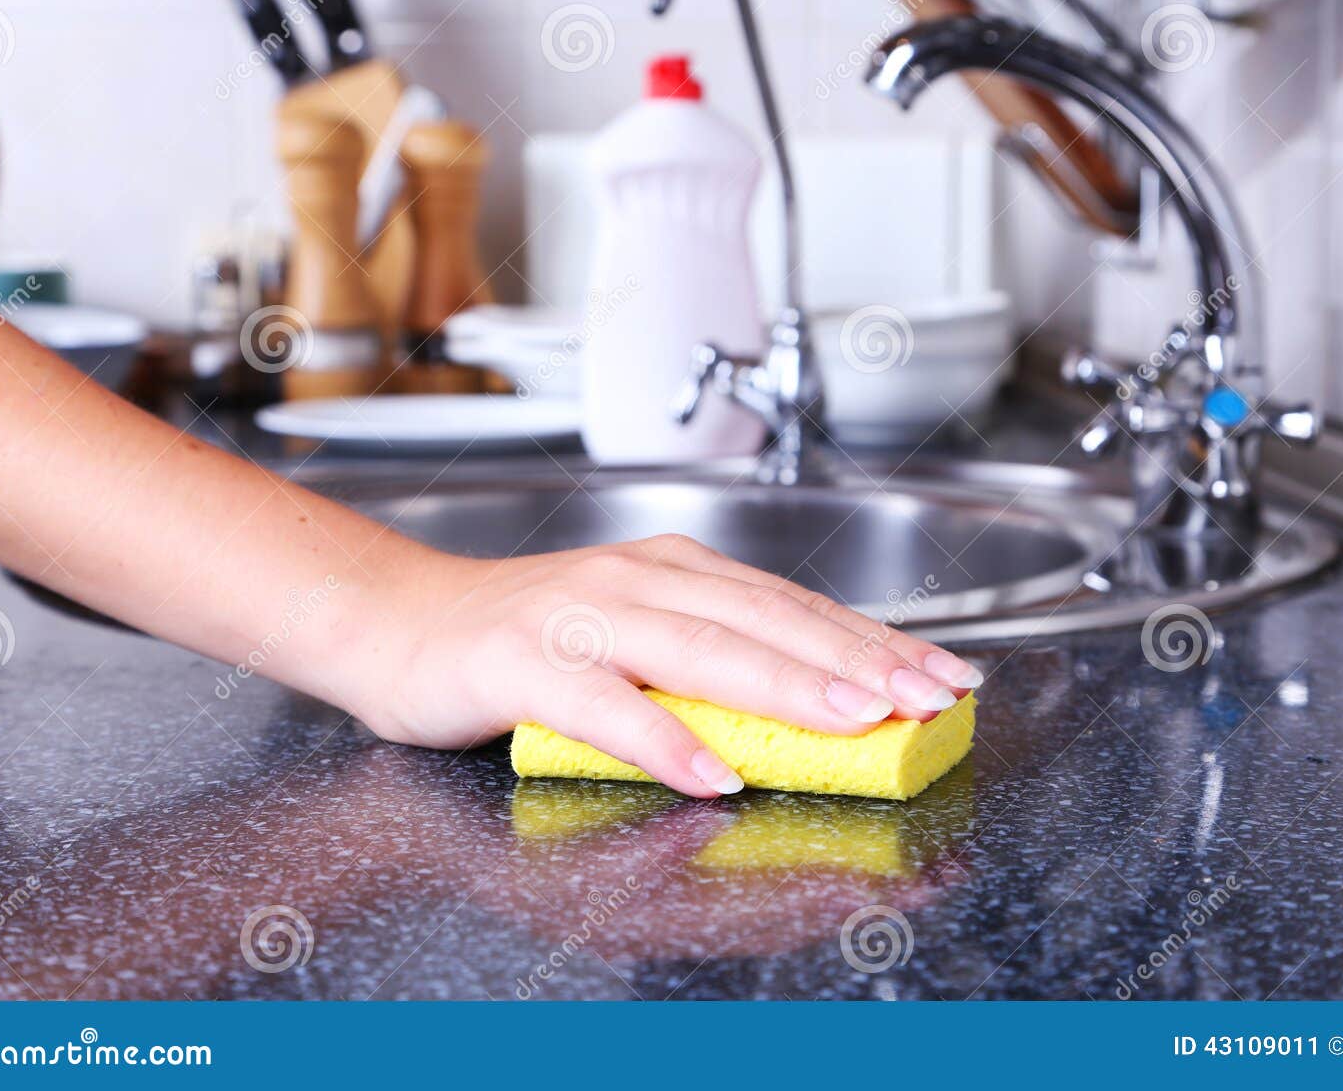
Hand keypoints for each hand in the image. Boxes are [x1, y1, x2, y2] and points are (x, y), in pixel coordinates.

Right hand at [347, 534, 983, 797]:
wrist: (399, 621)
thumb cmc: (525, 637)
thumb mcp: (634, 633)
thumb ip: (711, 658)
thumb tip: (818, 701)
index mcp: (675, 569)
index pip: (793, 605)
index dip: (874, 639)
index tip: (944, 674)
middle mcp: (638, 579)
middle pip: (765, 619)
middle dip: (857, 660)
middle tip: (928, 698)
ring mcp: (581, 618)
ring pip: (701, 650)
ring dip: (786, 685)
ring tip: (857, 719)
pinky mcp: (524, 664)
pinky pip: (605, 708)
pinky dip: (663, 740)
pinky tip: (713, 774)